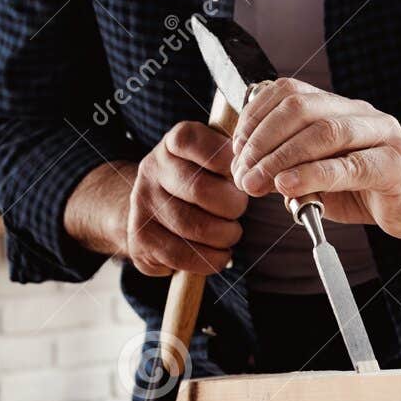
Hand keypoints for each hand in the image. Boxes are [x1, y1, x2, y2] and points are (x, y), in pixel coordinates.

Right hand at [126, 121, 248, 275]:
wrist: (151, 205)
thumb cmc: (197, 176)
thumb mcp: (211, 155)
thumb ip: (233, 155)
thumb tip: (259, 168)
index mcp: (173, 142)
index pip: (193, 140)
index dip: (225, 159)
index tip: (243, 175)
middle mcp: (152, 168)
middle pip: (200, 189)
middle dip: (232, 205)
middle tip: (239, 209)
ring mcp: (142, 203)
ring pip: (193, 225)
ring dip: (224, 235)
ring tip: (232, 233)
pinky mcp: (141, 238)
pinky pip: (181, 254)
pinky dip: (209, 259)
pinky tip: (220, 255)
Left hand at [231, 78, 400, 240]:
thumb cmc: (374, 187)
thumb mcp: (325, 177)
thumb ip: (293, 171)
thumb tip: (254, 175)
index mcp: (340, 109)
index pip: (288, 93)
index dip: (255, 118)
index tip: (236, 152)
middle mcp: (361, 113)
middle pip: (302, 107)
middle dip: (262, 140)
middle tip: (243, 173)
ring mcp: (383, 135)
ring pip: (325, 131)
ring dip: (281, 158)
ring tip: (257, 182)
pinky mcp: (398, 164)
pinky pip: (352, 165)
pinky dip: (313, 174)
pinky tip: (289, 186)